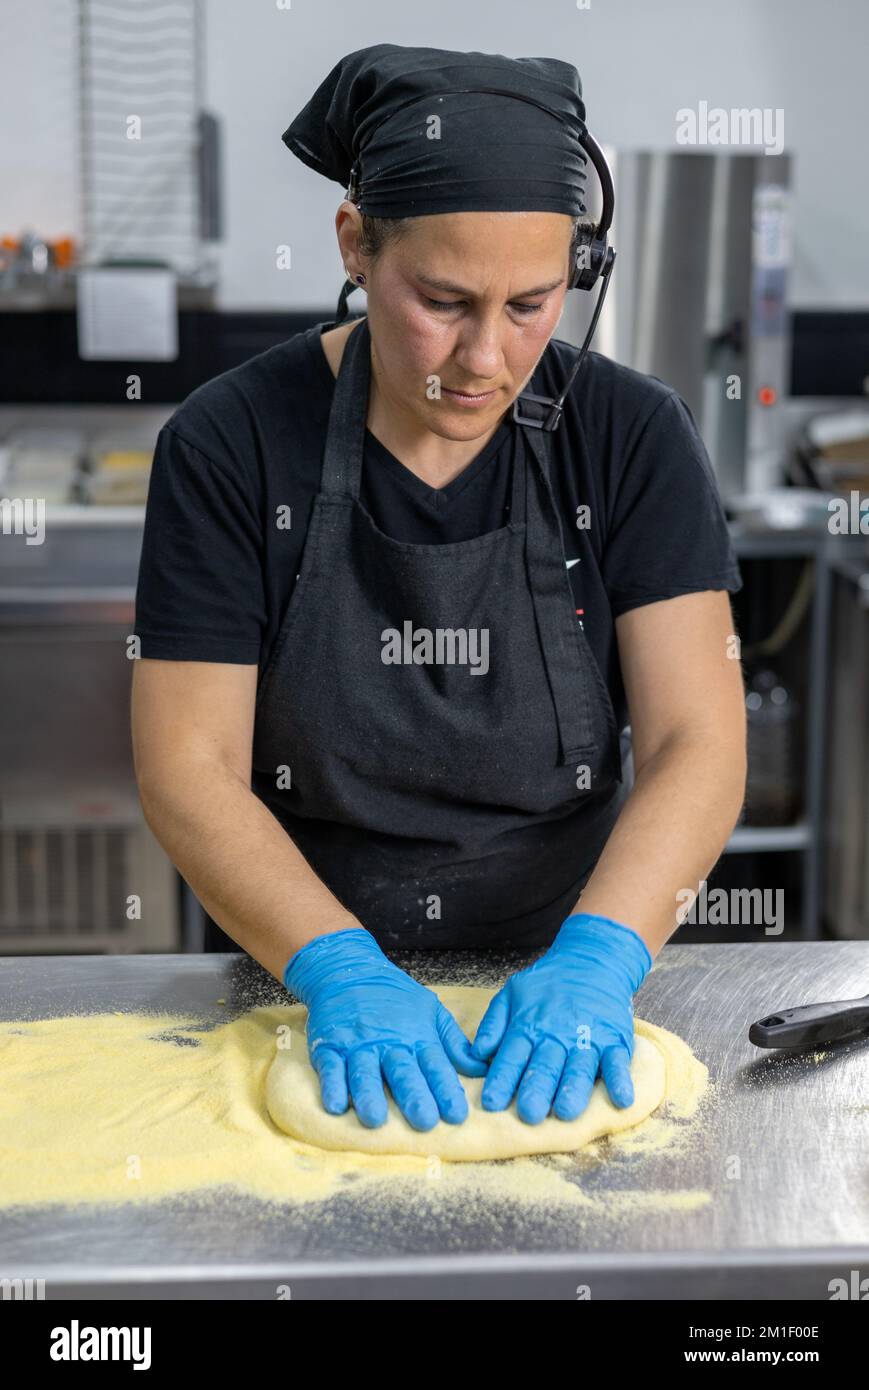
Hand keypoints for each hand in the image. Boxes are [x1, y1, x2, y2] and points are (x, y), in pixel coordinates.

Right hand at [283, 927, 486, 1129]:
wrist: (349, 970)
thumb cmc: (394, 995)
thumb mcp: (431, 1010)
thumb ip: (453, 1043)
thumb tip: (481, 1068)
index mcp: (416, 1035)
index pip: (435, 1065)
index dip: (446, 1089)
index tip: (457, 1115)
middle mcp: (388, 1041)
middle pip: (402, 1071)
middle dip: (413, 1096)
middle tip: (424, 1121)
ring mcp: (357, 1043)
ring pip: (364, 1071)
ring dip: (369, 1095)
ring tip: (376, 1118)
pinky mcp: (329, 1045)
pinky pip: (330, 1067)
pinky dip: (332, 1086)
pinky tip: (336, 1105)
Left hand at [472, 913, 652, 1123]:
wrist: (593, 960)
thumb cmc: (548, 984)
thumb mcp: (512, 993)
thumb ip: (493, 1024)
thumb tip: (478, 1054)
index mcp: (529, 1025)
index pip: (512, 1056)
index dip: (501, 1079)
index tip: (491, 1103)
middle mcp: (557, 1034)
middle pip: (545, 1066)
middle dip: (536, 1090)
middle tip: (528, 1114)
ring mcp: (588, 1037)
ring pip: (579, 1068)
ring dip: (573, 1090)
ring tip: (565, 1112)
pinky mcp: (614, 1039)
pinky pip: (617, 1062)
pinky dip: (620, 1080)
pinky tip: (621, 1099)